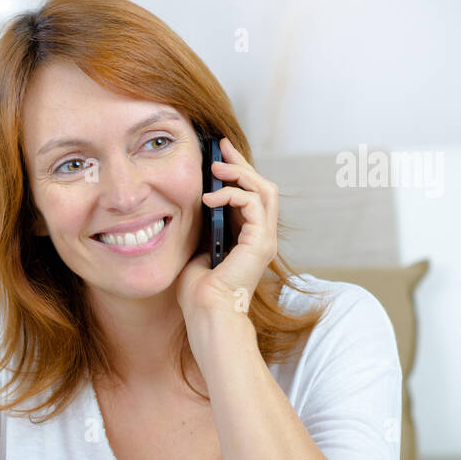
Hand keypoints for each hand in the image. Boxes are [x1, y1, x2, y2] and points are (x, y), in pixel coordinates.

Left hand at [175, 136, 278, 320]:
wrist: (206, 313)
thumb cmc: (198, 291)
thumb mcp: (197, 248)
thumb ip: (204, 228)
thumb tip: (196, 204)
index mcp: (247, 237)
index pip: (249, 196)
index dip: (236, 173)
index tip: (218, 154)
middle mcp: (260, 236)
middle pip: (262, 187)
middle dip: (241, 163)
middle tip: (220, 146)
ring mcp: (264, 239)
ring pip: (264, 190)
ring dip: (240, 173)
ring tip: (215, 167)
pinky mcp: (261, 242)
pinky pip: (253, 202)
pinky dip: (232, 193)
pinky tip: (208, 197)